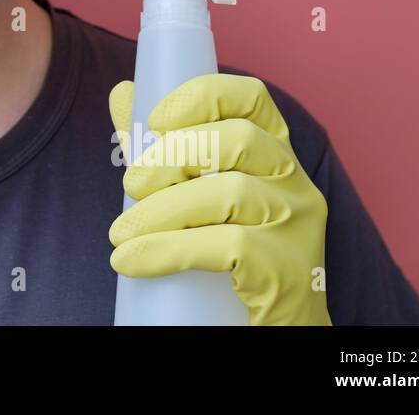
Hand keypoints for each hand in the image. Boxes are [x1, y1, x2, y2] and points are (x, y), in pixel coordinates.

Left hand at [108, 72, 330, 324]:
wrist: (270, 325)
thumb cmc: (227, 248)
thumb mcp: (194, 189)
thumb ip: (161, 145)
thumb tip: (122, 92)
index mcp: (273, 150)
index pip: (251, 96)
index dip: (201, 96)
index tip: (155, 121)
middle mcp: (295, 179)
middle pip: (238, 140)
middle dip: (172, 157)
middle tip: (130, 185)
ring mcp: (298, 223)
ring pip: (230, 193)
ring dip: (160, 211)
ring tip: (121, 234)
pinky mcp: (289, 268)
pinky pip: (228, 246)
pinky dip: (167, 251)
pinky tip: (131, 261)